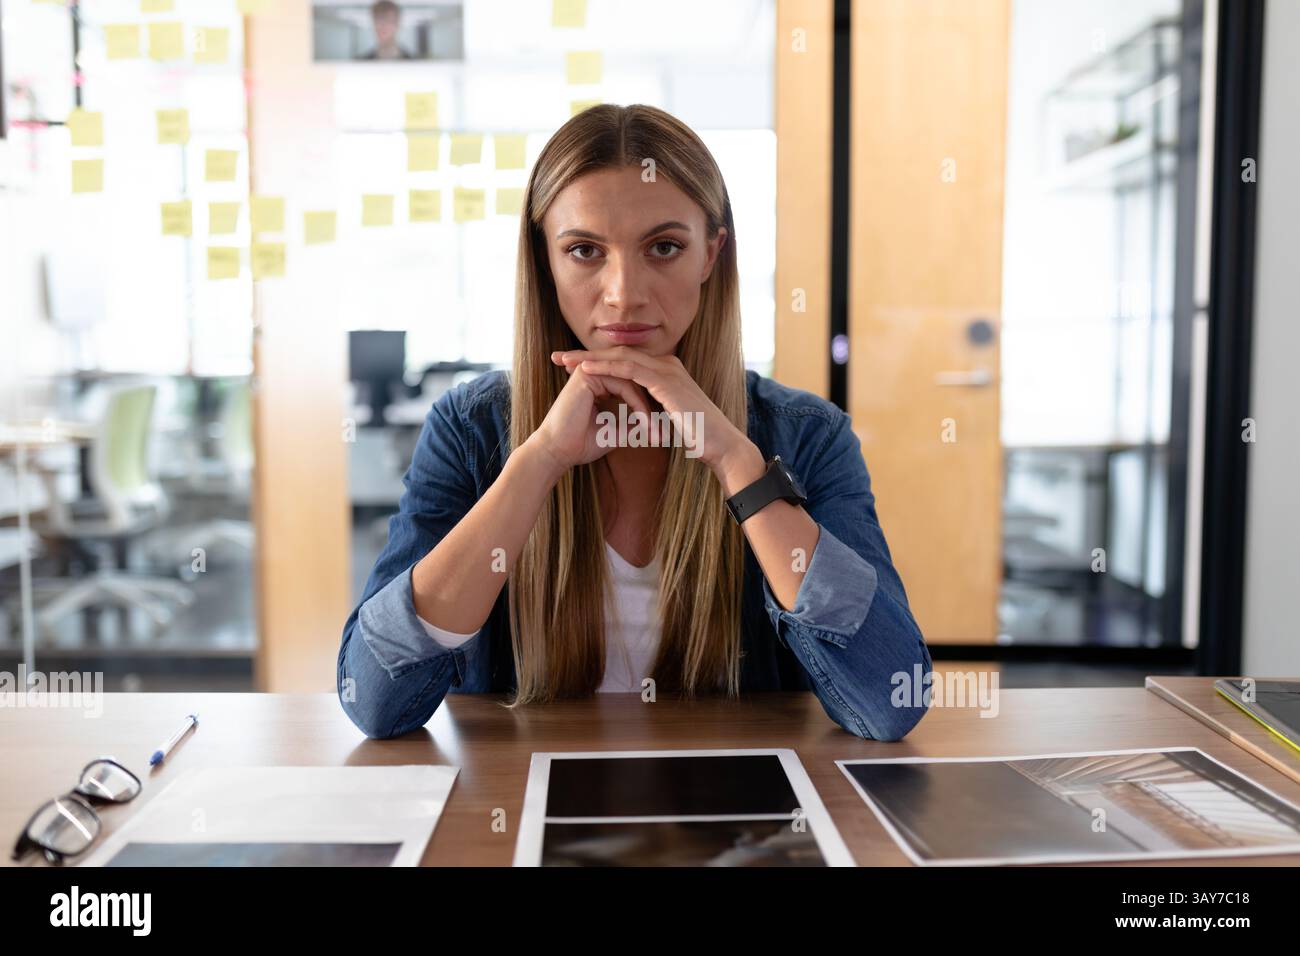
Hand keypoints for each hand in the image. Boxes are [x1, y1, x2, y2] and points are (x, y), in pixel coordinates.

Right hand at [526, 361, 653, 478]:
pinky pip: (624, 385)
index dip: (650, 408)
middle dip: (653, 407)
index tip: (662, 431)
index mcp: (597, 382)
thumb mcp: (615, 432)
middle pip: (636, 383)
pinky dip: (638, 406)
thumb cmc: (581, 445)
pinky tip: (646, 424)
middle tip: (667, 430)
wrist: (559, 453)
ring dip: (648, 409)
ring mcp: (590, 370)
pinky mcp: (588, 375)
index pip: (634, 387)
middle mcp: (594, 372)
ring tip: (658, 432)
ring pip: (633, 383)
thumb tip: (655, 425)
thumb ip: (633, 423)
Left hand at [550, 346, 760, 483]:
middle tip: (558, 357)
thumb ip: (651, 410)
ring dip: (589, 358)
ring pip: (620, 358)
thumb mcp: (667, 419)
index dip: (596, 362)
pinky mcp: (666, 382)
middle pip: (618, 354)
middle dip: (586, 355)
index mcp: (665, 371)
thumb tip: (635, 417)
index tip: (570, 366)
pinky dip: (605, 368)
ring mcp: (667, 370)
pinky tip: (585, 369)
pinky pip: (629, 370)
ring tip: (564, 360)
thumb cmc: (698, 436)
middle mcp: (666, 365)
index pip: (624, 361)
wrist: (720, 445)